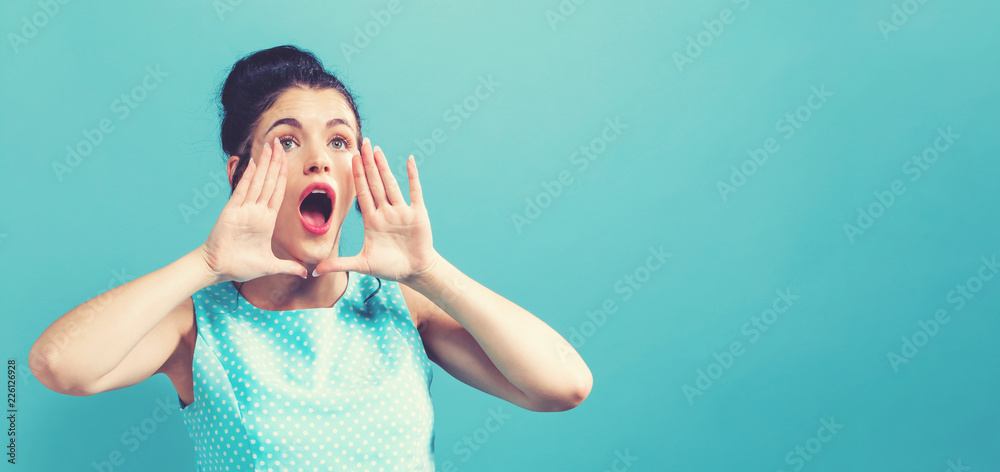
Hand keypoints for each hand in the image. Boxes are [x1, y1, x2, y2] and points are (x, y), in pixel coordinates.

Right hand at [199, 137, 308, 282]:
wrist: (219, 269)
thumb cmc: (241, 266)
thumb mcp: (270, 265)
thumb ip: (288, 267)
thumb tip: (305, 272)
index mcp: (266, 220)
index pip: (277, 192)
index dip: (283, 175)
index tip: (287, 158)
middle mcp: (256, 211)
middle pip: (269, 181)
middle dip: (276, 161)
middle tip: (280, 141)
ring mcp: (244, 209)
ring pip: (258, 182)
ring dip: (265, 163)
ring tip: (270, 145)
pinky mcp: (232, 211)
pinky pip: (242, 190)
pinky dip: (248, 176)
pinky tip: (254, 162)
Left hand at [314, 137, 438, 283]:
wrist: (415, 272)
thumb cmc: (390, 268)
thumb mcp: (362, 265)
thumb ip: (339, 264)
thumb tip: (313, 271)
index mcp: (372, 220)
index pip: (362, 193)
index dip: (357, 175)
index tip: (351, 158)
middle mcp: (386, 212)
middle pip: (375, 183)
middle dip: (368, 164)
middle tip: (363, 143)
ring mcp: (402, 211)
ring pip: (391, 184)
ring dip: (384, 167)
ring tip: (377, 150)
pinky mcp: (417, 214)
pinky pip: (414, 191)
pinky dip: (412, 176)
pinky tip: (409, 160)